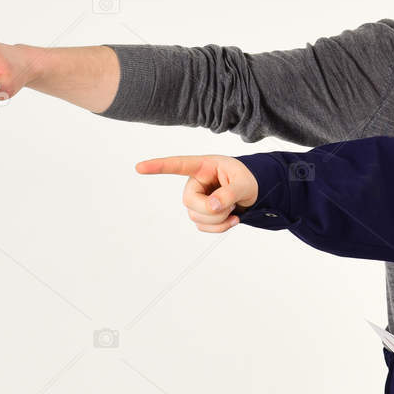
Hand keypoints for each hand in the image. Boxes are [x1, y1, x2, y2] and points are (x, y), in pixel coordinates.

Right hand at [135, 154, 259, 232]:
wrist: (255, 193)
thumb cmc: (248, 180)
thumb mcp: (245, 183)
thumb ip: (230, 193)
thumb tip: (213, 206)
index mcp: (203, 167)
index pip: (178, 165)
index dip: (158, 166)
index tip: (139, 167)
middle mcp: (195, 183)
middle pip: (189, 202)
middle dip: (211, 209)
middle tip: (231, 206)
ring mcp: (196, 200)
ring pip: (196, 217)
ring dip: (219, 219)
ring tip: (234, 209)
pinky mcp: (200, 214)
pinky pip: (203, 227)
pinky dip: (220, 227)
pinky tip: (233, 219)